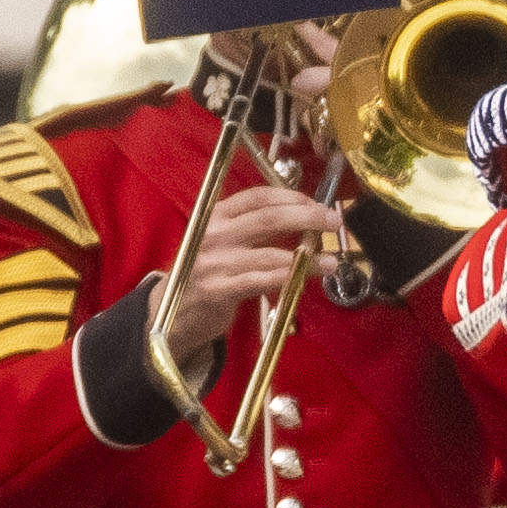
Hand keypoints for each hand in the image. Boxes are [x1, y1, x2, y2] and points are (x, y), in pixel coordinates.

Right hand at [169, 179, 333, 346]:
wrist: (172, 311)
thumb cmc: (207, 271)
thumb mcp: (222, 240)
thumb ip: (252, 227)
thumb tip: (302, 216)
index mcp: (216, 215)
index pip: (257, 196)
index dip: (290, 196)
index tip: (316, 202)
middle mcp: (214, 234)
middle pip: (269, 218)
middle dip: (307, 217)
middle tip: (334, 220)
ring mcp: (215, 263)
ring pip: (271, 254)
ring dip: (307, 257)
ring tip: (331, 260)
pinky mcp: (219, 290)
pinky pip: (263, 282)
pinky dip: (290, 279)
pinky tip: (308, 278)